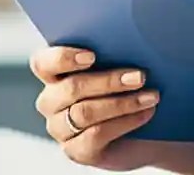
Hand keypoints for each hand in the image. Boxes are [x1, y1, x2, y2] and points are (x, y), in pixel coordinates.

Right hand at [30, 46, 160, 170]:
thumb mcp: (118, 67)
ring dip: (122, 103)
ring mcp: (60, 129)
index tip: (92, 56)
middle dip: (109, 81)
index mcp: (54, 75)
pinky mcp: (75, 151)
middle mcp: (51, 102)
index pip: (43, 63)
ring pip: (85, 112)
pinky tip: (146, 113)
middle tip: (140, 76)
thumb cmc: (127, 89)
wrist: (144, 129)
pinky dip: (125, 122)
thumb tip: (131, 42)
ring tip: (151, 96)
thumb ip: (114, 54)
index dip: (63, 58)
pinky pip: (96, 135)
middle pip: (71, 88)